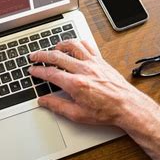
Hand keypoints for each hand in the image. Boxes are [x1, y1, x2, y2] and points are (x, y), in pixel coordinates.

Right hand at [29, 40, 157, 127]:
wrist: (127, 106)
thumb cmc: (106, 112)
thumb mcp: (77, 115)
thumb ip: (57, 106)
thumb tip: (44, 101)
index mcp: (76, 84)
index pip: (50, 73)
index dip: (38, 71)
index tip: (32, 70)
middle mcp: (83, 70)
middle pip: (57, 56)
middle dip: (42, 55)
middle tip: (34, 56)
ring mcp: (93, 63)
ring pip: (72, 46)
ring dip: (59, 45)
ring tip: (53, 49)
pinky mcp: (101, 60)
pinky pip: (87, 46)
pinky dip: (77, 44)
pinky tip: (73, 47)